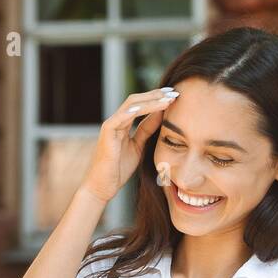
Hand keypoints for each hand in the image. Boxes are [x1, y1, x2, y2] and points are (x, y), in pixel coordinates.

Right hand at [77, 87, 178, 202]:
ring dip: (151, 101)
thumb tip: (161, 115)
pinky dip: (137, 111)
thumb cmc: (119, 169)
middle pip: (137, 100)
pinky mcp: (107, 131)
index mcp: (123, 123)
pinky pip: (122, 116)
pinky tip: (151, 107)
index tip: (174, 96)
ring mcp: (110, 125)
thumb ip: (147, 130)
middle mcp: (116, 120)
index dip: (157, 99)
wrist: (103, 186)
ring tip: (168, 99)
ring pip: (132, 105)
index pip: (141, 105)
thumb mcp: (139, 146)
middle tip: (174, 92)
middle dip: (156, 95)